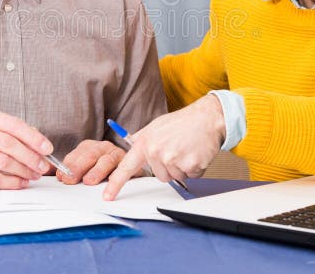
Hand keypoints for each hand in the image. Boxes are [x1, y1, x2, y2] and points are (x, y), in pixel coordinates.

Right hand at [0, 105, 53, 188]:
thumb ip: (3, 130)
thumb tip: (36, 140)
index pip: (11, 123)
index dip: (33, 136)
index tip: (47, 147)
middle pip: (8, 143)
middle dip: (30, 156)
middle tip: (43, 165)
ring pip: (2, 161)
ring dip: (22, 170)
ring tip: (33, 175)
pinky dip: (9, 182)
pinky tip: (19, 183)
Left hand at [56, 140, 126, 184]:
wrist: (134, 162)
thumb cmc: (105, 169)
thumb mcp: (86, 167)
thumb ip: (70, 170)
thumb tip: (53, 174)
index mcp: (90, 147)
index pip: (76, 154)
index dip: (68, 166)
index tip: (61, 177)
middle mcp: (103, 148)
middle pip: (90, 155)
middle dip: (78, 167)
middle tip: (70, 178)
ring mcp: (116, 154)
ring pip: (106, 161)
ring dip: (96, 172)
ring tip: (88, 181)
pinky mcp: (130, 163)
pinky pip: (124, 170)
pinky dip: (117, 179)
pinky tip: (111, 186)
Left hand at [103, 94, 225, 199]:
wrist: (207, 118)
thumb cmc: (182, 122)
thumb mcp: (155, 126)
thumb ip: (142, 138)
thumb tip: (130, 143)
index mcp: (145, 142)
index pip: (126, 167)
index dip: (116, 183)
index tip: (108, 196)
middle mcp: (156, 152)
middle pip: (160, 176)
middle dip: (169, 166)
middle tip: (177, 149)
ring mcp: (173, 159)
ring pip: (175, 177)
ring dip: (182, 167)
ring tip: (186, 149)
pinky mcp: (190, 165)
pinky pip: (190, 176)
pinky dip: (194, 168)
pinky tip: (195, 152)